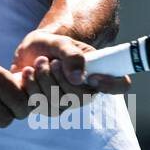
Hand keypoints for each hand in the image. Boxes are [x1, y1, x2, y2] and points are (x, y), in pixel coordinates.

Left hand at [12, 30, 130, 116]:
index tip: (94, 77)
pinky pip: (42, 107)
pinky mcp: (49, 108)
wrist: (29, 52)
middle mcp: (87, 91)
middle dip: (61, 78)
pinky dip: (32, 87)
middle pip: (82, 98)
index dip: (113, 85)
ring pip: (59, 103)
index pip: (121, 84)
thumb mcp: (60, 42)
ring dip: (44, 80)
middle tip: (50, 60)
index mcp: (99, 72)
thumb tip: (79, 78)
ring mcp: (69, 103)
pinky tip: (28, 73)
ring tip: (38, 62)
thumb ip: (71, 55)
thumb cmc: (50, 45)